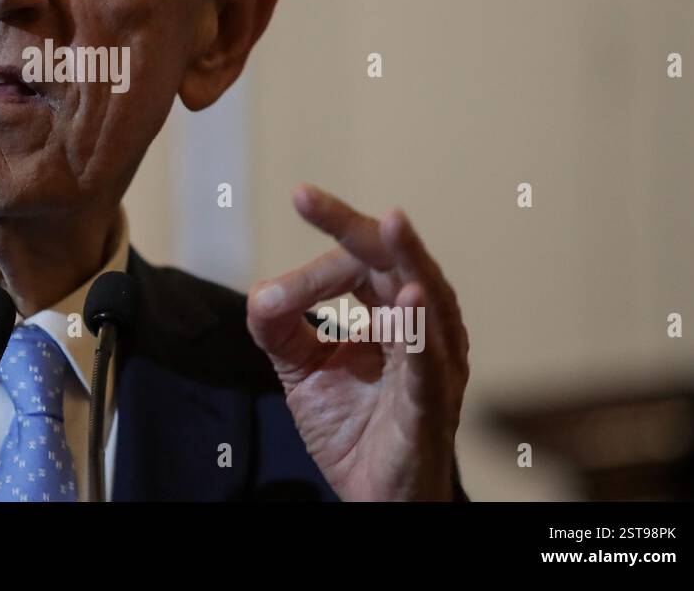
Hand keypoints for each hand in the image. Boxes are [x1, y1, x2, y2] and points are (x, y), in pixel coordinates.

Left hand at [246, 184, 469, 500]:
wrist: (371, 496)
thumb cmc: (352, 426)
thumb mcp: (300, 368)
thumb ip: (279, 327)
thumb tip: (261, 292)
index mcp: (394, 313)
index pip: (365, 257)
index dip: (332, 228)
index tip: (299, 196)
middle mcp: (423, 331)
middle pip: (397, 265)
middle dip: (357, 227)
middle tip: (310, 198)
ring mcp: (432, 369)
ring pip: (428, 305)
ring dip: (409, 262)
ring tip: (389, 223)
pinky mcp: (427, 410)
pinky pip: (428, 370)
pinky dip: (421, 336)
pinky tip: (409, 303)